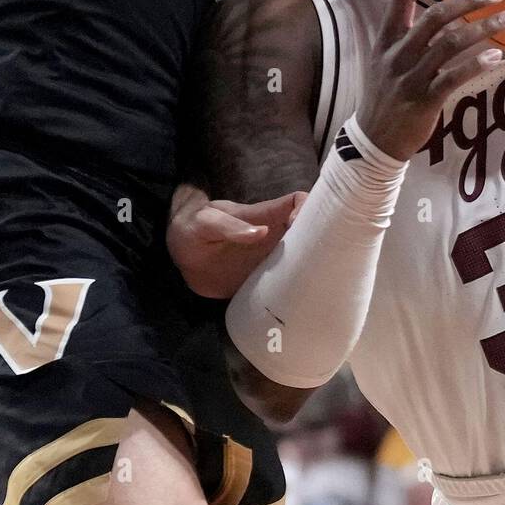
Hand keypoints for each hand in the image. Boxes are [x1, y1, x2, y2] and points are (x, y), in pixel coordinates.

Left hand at [167, 184, 307, 299]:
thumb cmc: (193, 228)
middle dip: (322, 242)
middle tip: (320, 262)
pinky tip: (301, 301)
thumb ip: (229, 226)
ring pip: (305, 258)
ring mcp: (272, 259)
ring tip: (317, 284)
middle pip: (310, 231)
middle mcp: (276, 236)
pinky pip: (289, 282)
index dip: (309, 208)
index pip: (298, 202)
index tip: (303, 226)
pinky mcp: (266, 280)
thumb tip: (261, 232)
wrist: (182, 257)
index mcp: (265, 216)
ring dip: (314, 268)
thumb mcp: (205, 223)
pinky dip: (298, 289)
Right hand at [357, 0, 504, 160]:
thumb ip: (397, 17)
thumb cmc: (384, 92)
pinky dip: (476, 64)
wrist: (374, 139)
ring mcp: (410, 78)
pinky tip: (497, 56)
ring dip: (483, 28)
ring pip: (449, 44)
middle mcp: (397, 54)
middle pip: (434, 17)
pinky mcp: (424, 100)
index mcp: (386, 39)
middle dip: (468, 0)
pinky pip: (453, 77)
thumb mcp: (382, 52)